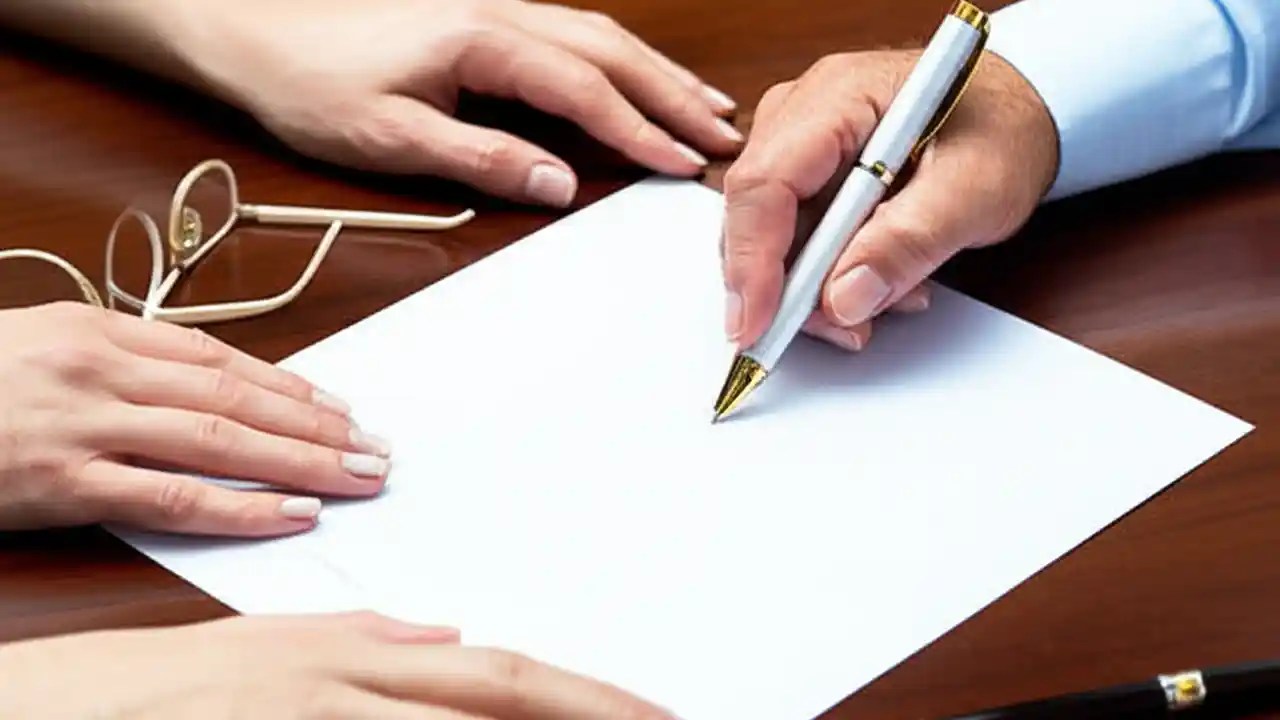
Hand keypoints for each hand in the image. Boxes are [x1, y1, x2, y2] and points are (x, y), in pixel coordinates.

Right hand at [0, 302, 391, 536]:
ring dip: (299, 460)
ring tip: (356, 476)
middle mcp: (101, 368)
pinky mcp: (64, 483)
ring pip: (219, 441)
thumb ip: (125, 361)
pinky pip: (171, 497)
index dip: (289, 385)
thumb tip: (210, 384)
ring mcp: (84, 424)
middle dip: (316, 425)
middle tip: (374, 448)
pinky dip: (239, 507)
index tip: (339, 409)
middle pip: (235, 397)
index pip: (219, 358)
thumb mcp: (46, 345)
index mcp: (98, 328)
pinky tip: (291, 512)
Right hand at [0, 611, 673, 719]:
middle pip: (496, 707)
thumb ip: (362, 646)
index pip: (498, 673)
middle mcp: (346, 696)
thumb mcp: (270, 651)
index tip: (648, 710)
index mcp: (353, 658)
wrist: (60, 713)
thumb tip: (442, 640)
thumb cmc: (160, 690)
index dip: (584, 692)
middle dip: (591, 717)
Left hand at [180, 0, 742, 205]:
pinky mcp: (483, 19)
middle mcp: (499, 14)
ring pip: (597, 34)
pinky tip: (634, 78)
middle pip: (608, 50)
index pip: (583, 88)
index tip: (684, 163)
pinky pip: (572, 34)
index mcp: (481, 39)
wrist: (251, 29)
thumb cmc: (310, 79)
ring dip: (654, 71)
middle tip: (724, 134)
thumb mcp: (389, 135)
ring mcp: (495, 10)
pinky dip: (617, 60)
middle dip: (671, 94)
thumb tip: (558, 182)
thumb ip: (480, 157)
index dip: (639, 129)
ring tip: (703, 107)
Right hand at [721, 50, 1058, 350]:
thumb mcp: (976, 190)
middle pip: (755, 215)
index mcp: (838, 96)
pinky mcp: (810, 175)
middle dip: (786, 287)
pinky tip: (877, 283)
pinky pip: (796, 238)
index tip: (756, 325)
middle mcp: (802, 114)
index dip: (751, 261)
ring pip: (770, 236)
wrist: (1022, 113)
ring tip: (885, 301)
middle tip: (840, 330)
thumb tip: (842, 300)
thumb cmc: (1003, 130)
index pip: (765, 182)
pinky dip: (828, 275)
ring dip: (815, 287)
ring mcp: (800, 145)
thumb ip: (909, 242)